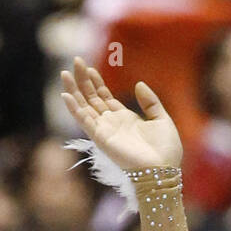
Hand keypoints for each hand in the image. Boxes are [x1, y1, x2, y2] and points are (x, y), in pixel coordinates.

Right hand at [59, 56, 181, 171]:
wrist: (163, 170)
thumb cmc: (166, 151)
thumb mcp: (162, 119)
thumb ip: (151, 102)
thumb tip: (138, 84)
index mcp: (125, 119)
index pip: (105, 97)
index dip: (96, 82)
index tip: (89, 68)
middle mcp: (112, 124)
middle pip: (92, 98)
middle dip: (83, 80)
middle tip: (76, 61)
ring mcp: (105, 131)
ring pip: (84, 107)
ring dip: (74, 90)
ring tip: (65, 73)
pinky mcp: (101, 138)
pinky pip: (84, 121)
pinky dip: (74, 108)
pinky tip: (65, 95)